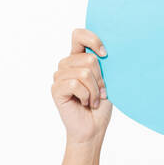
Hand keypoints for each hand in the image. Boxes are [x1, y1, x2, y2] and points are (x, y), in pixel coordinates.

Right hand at [52, 27, 111, 144]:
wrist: (93, 128)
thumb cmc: (101, 106)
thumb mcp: (107, 81)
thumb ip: (102, 64)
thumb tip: (105, 52)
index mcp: (78, 58)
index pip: (79, 35)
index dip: (92, 40)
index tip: (105, 54)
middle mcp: (67, 64)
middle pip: (88, 59)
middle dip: (101, 79)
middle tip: (101, 92)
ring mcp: (59, 76)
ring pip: (83, 73)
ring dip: (95, 91)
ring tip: (93, 100)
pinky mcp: (56, 89)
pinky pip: (75, 85)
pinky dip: (86, 96)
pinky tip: (85, 103)